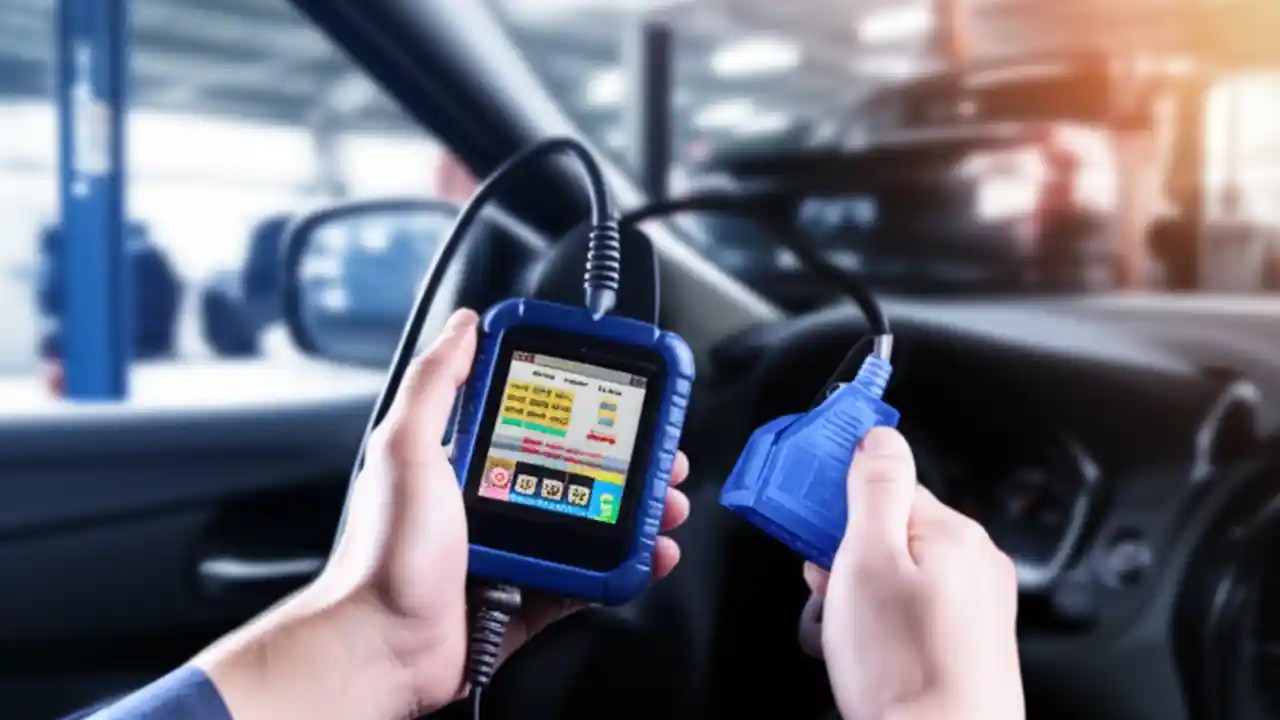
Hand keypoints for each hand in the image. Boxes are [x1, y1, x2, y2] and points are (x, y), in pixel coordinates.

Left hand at [195, 308, 692, 719]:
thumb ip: (435, 384)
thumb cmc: (384, 552)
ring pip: (592, 524)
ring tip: (663, 505)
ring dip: (635, 513)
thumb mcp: (406, 449)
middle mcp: (492, 504)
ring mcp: (515, 553)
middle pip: (577, 474)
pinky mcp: (530, 597)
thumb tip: (462, 325)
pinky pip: (587, 579)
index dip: (584, 410)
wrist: (383, 646)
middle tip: (658, 458)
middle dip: (626, 464)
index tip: (618, 400)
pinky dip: (621, 567)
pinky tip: (647, 555)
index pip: (536, 423)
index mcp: (466, 464)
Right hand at [802, 427, 1022, 719]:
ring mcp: (978, 604)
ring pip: (901, 570)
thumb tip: (879, 434)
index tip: (809, 526)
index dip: (838, 504)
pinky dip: (886, 618)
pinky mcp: (970, 641)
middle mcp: (976, 561)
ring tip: (845, 627)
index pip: (885, 484)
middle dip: (847, 552)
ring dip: (862, 588)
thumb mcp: (868, 561)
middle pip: (892, 528)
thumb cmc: (902, 670)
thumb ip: (874, 490)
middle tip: (826, 586)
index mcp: (954, 532)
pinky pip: (917, 606)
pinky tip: (869, 646)